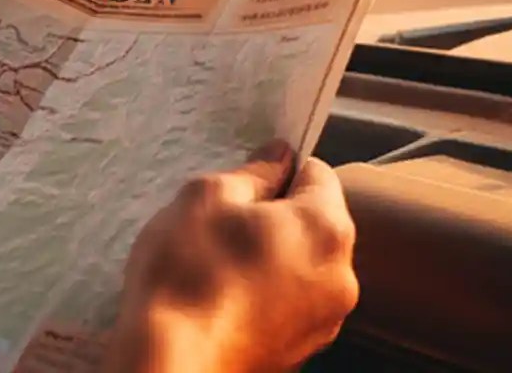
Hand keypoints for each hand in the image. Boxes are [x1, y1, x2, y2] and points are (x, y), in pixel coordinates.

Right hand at [107, 141, 358, 372]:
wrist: (171, 364)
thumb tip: (277, 159)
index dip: (279, 171)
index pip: (317, 173)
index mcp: (326, 227)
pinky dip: (265, 296)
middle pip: (314, 223)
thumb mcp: (207, 198)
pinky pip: (290, 304)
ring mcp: (324, 319)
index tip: (245, 184)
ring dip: (270, 258)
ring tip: (219, 268)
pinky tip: (224, 300)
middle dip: (275, 217)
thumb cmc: (188, 275)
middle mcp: (340, 275)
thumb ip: (253, 173)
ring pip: (301, 265)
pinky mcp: (302, 351)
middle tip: (223, 227)